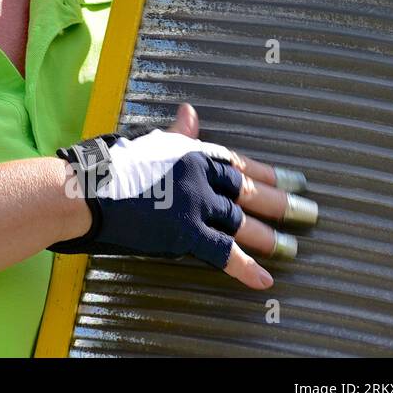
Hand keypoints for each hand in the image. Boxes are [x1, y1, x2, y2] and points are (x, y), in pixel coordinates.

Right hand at [49, 103, 317, 289]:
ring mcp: (195, 203)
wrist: (84, 189)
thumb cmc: (106, 163)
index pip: (238, 162)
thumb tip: (191, 113)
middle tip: (308, 212)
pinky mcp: (185, 231)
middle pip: (249, 191)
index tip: (291, 179)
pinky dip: (245, 267)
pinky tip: (264, 280)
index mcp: (191, 150)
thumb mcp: (146, 141)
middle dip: (281, 203)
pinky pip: (223, 253)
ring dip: (270, 236)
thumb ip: (175, 133)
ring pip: (242, 221)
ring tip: (292, 246)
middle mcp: (200, 174)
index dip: (267, 172)